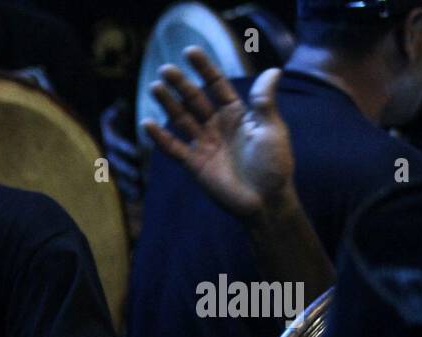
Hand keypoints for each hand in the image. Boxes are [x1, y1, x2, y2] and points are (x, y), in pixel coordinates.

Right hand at [142, 47, 294, 221]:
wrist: (265, 200)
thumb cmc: (273, 164)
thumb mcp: (272, 129)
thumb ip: (264, 101)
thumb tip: (272, 70)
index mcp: (238, 114)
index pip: (217, 85)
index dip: (204, 68)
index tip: (190, 52)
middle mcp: (218, 126)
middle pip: (195, 99)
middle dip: (180, 84)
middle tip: (166, 69)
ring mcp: (204, 144)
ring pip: (181, 119)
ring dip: (168, 103)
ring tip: (155, 87)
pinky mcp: (194, 164)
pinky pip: (173, 148)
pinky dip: (160, 137)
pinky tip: (148, 123)